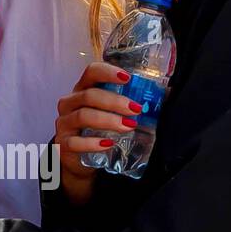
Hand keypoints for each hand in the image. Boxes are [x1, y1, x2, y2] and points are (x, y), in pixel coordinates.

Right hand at [54, 61, 139, 204]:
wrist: (79, 159)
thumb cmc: (98, 131)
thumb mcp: (112, 114)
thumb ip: (131, 102)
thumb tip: (168, 93)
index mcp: (82, 89)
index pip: (91, 72)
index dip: (108, 72)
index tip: (127, 78)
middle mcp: (69, 103)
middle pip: (89, 95)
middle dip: (115, 101)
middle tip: (135, 110)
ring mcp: (64, 123)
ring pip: (83, 116)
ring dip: (108, 120)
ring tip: (128, 126)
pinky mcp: (62, 144)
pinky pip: (76, 142)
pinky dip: (93, 143)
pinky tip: (108, 144)